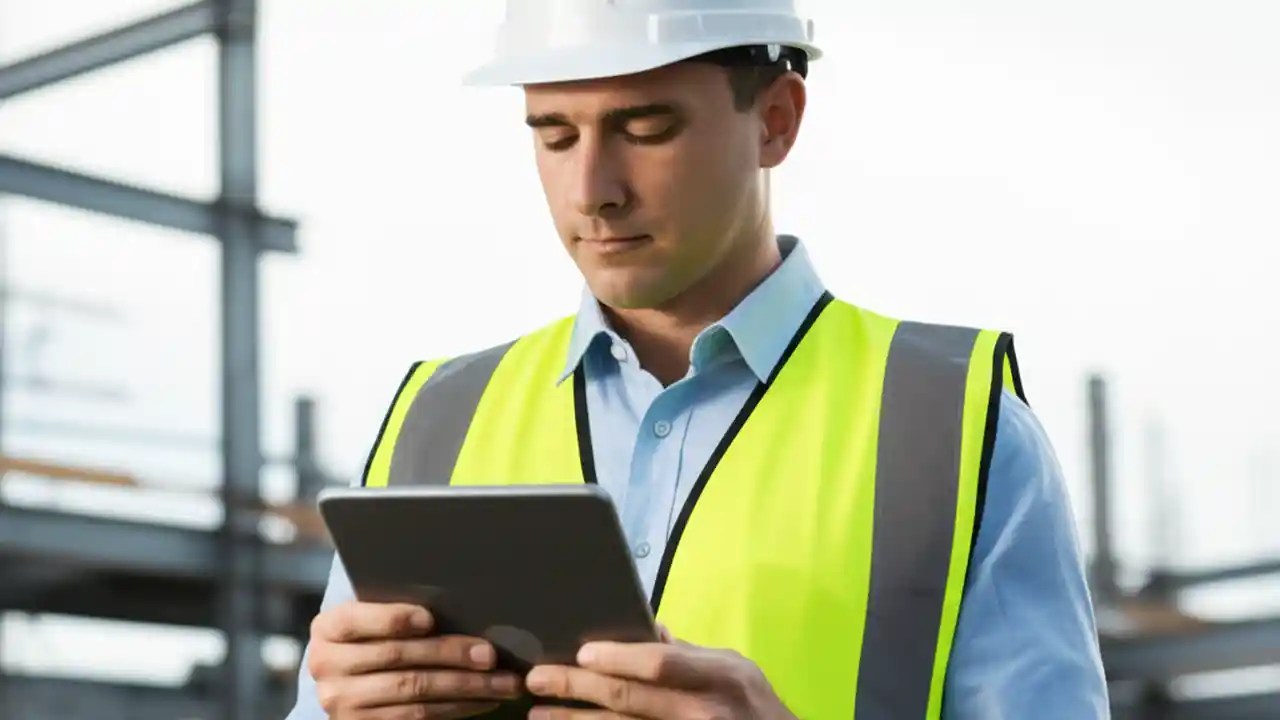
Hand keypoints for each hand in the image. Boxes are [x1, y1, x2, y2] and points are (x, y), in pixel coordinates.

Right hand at [308, 600, 523, 717]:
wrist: (352, 682)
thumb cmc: (377, 636)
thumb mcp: (374, 618)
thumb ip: (399, 608)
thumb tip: (461, 602)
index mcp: (329, 628)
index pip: (356, 620)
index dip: (392, 618)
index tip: (431, 618)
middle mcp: (327, 666)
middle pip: (396, 657)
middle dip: (449, 655)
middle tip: (490, 654)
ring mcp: (343, 702)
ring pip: (413, 691)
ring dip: (465, 687)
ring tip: (502, 682)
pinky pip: (418, 717)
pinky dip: (457, 707)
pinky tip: (483, 700)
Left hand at [523, 627, 794, 719]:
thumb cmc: (755, 707)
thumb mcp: (733, 668)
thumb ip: (688, 653)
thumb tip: (648, 628)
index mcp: (718, 677)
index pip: (661, 664)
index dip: (619, 658)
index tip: (582, 651)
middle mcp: (703, 713)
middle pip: (630, 700)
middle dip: (578, 688)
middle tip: (538, 680)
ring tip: (539, 716)